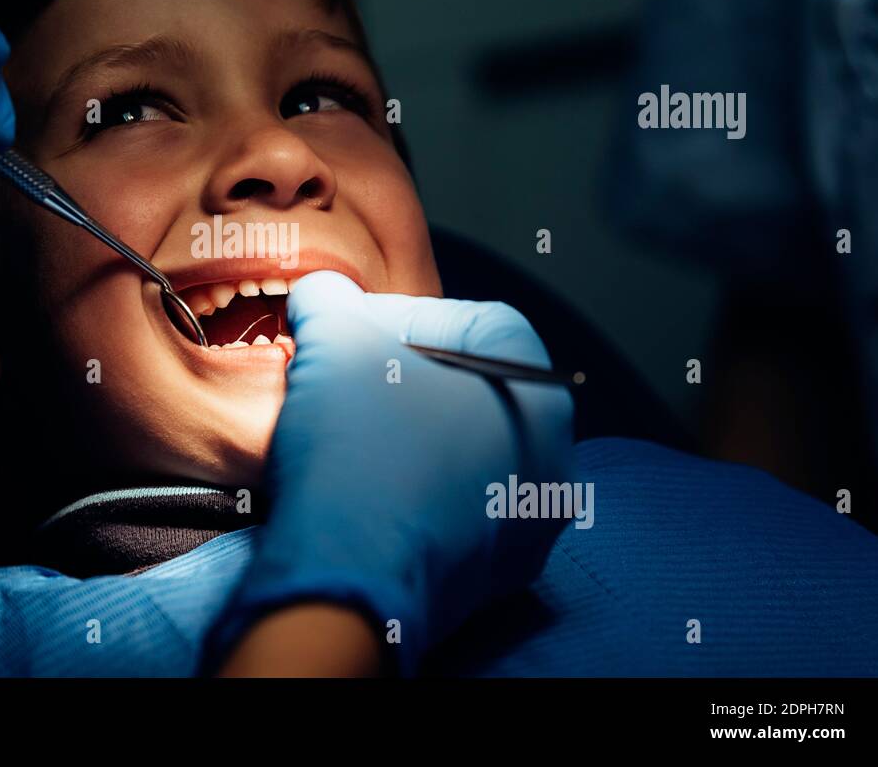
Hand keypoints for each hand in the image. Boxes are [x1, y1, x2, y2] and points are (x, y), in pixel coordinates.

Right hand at [205, 271, 574, 674]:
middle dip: (396, 372)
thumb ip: (330, 298)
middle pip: (466, 385)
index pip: (465, 319)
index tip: (342, 331)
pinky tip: (361, 485)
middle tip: (339, 375)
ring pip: (458, 448)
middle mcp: (554, 455)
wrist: (347, 582)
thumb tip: (322, 294)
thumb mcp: (331, 343)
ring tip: (343, 430)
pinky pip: (449, 504)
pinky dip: (407, 486)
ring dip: (402, 429)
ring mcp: (529, 521)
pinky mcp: (495, 572)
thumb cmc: (356, 449)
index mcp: (537, 388)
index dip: (393, 315)